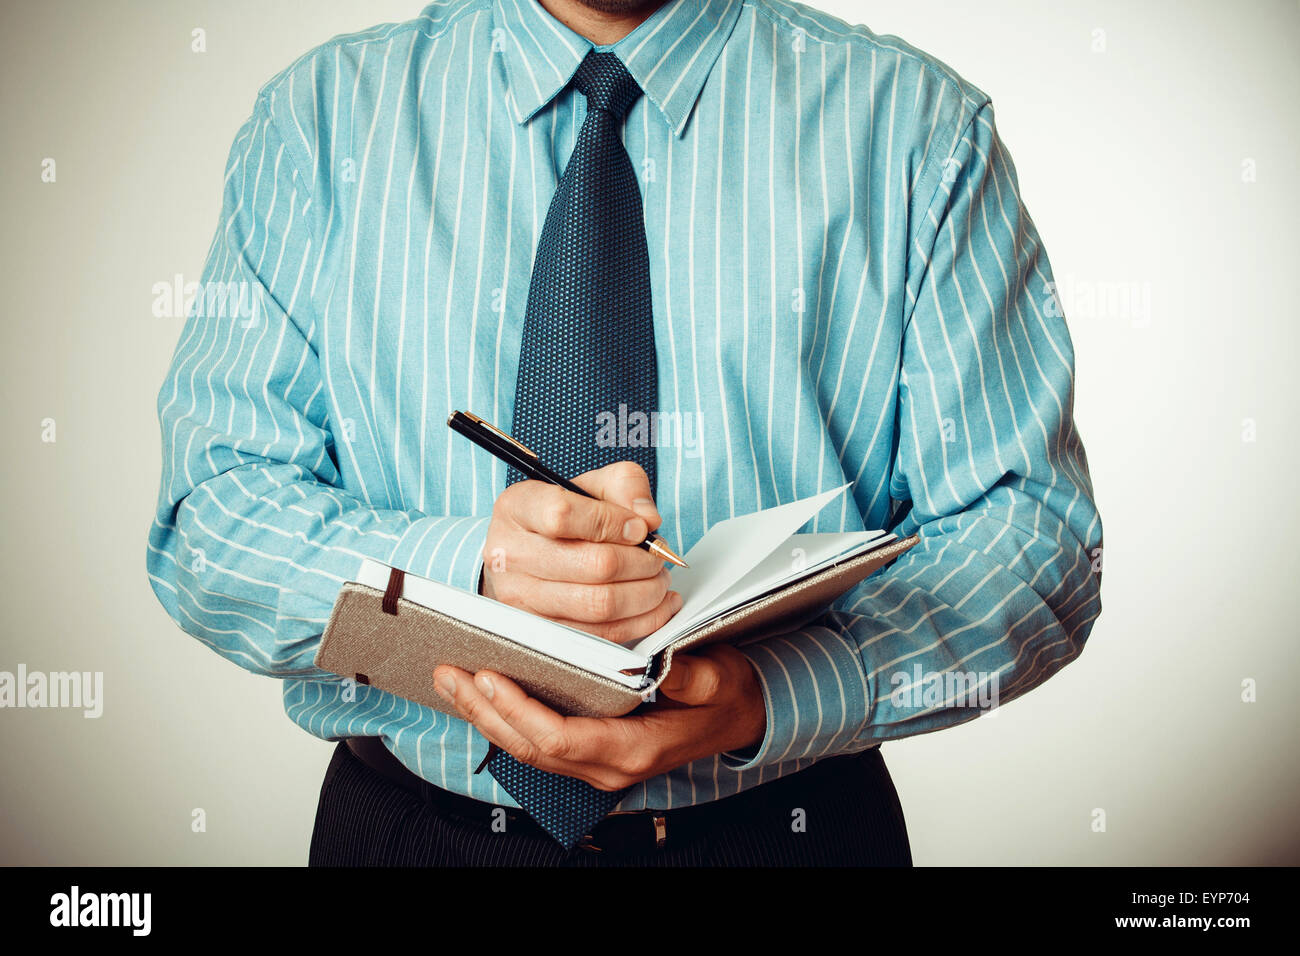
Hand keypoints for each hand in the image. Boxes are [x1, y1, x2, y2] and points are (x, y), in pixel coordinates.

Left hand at [432, 644, 767, 789]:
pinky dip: (507, 719)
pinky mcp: (591, 754)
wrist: (740, 717)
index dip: (518, 710)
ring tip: (451, 680)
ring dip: (486, 716)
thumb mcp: (718, 678)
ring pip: (528, 749)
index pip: (560, 739)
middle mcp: (608, 767)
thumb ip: (690, 676)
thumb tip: (665, 664)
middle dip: (484, 711)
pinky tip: (484, 694)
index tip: (489, 675)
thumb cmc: (726, 694)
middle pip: (531, 747)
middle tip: (448, 673)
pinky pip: (539, 743)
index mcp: (634, 750)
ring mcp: (598, 766)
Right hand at [479, 461, 681, 643]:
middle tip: (659, 557)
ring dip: (646, 594)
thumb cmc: (563, 518)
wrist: (525, 556)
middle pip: (593, 565)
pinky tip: (658, 605)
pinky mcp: (542, 630)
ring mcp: (521, 597)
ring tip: (659, 579)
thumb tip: (649, 520)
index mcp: (518, 507)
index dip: (612, 522)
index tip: (639, 527)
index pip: (563, 515)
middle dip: (642, 562)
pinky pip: (602, 634)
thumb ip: (624, 485)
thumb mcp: (589, 485)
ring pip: (600, 604)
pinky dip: (642, 621)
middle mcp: (510, 554)